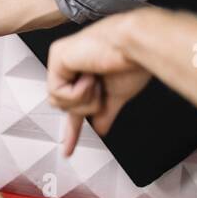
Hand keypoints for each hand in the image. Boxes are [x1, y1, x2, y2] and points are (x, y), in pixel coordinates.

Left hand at [47, 16, 152, 155]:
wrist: (138, 46)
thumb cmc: (133, 62)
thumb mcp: (118, 95)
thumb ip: (106, 112)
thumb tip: (100, 128)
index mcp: (84, 71)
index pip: (71, 103)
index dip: (71, 130)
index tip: (67, 151)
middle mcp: (70, 63)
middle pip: (61, 105)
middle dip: (85, 106)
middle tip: (101, 88)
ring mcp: (62, 59)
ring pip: (58, 101)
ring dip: (84, 98)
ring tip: (97, 80)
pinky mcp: (58, 56)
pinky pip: (58, 92)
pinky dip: (79, 91)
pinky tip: (90, 75)